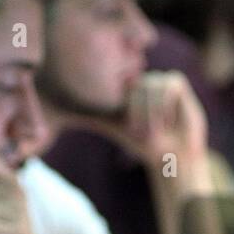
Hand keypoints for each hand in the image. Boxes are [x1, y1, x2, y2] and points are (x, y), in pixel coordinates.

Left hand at [79, 70, 209, 188]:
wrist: (172, 154)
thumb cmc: (144, 144)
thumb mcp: (114, 127)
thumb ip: (92, 116)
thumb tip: (58, 114)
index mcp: (125, 89)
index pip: (116, 91)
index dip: (126, 113)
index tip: (132, 131)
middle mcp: (141, 81)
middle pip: (133, 88)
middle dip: (140, 115)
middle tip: (146, 134)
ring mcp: (158, 79)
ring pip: (150, 88)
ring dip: (153, 114)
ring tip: (159, 129)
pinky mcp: (175, 81)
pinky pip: (166, 88)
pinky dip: (166, 107)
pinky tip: (171, 119)